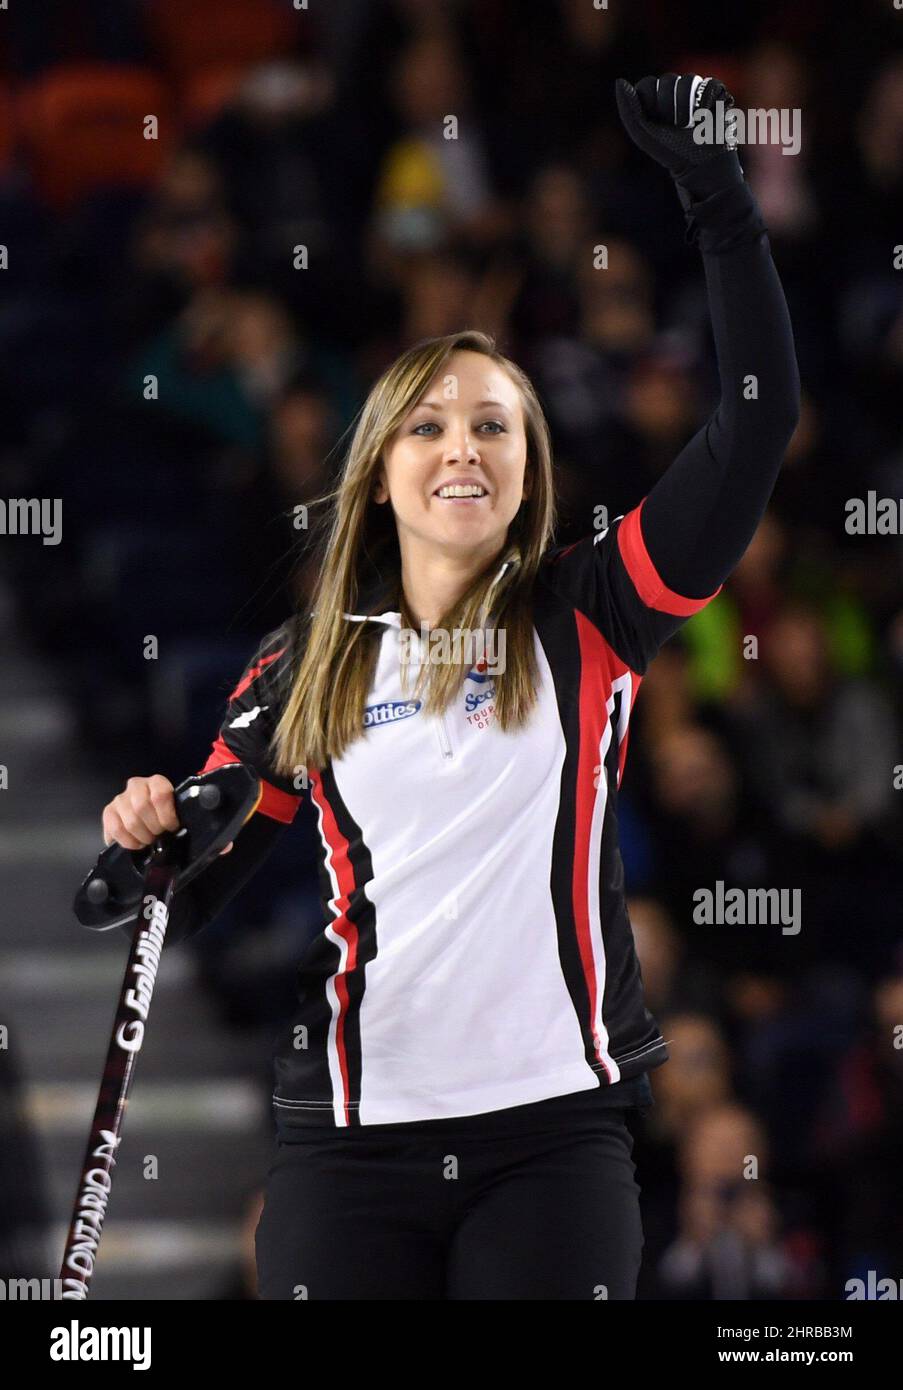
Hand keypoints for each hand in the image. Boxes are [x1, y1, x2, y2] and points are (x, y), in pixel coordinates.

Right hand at [101, 774, 232, 854]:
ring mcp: (120, 798)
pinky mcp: (108, 811)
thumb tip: (225, 846)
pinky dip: (125, 840)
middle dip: (154, 829)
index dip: (167, 814)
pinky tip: (134, 844)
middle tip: (160, 838)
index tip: (172, 828)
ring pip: (129, 819)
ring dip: (141, 837)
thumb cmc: (172, 821)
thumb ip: (208, 831)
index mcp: (159, 783)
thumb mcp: (190, 823)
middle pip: (142, 807)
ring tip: (149, 842)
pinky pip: (113, 827)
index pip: (161, 793)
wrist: (152, 822)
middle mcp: (137, 786)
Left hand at [616, 73, 743, 195]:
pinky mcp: (716, 91)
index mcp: (657, 97)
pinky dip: (704, 104)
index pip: (647, 84)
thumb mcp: (642, 134)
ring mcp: (696, 89)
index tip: (656, 124)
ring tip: (689, 125)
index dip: (650, 104)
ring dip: (686, 107)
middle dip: (668, 107)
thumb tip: (619, 80)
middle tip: (675, 127)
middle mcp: (676, 90)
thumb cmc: (670, 152)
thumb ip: (628, 109)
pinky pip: (708, 85)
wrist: (699, 165)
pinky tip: (704, 118)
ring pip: (688, 81)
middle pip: (667, 80)